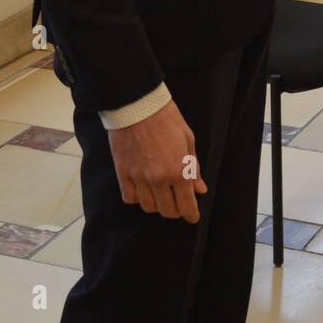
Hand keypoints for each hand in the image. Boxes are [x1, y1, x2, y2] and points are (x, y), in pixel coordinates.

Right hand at [108, 100, 205, 221]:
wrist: (137, 105)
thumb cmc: (166, 118)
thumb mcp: (188, 139)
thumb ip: (193, 167)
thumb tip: (200, 188)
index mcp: (178, 170)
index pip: (186, 205)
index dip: (191, 215)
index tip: (193, 217)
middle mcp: (158, 179)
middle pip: (167, 211)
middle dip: (176, 211)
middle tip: (179, 203)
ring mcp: (139, 178)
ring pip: (148, 207)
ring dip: (157, 205)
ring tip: (161, 195)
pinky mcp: (122, 173)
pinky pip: (130, 198)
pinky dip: (137, 198)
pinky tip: (143, 189)